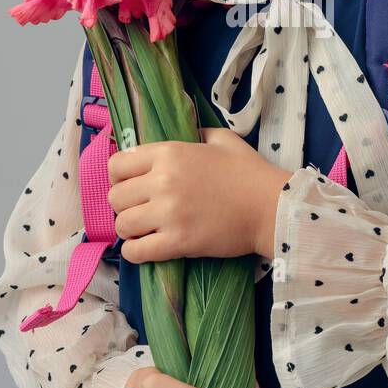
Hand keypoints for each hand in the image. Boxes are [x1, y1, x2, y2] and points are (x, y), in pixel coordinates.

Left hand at [107, 127, 292, 263]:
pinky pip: (135, 251)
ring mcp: (169, 212)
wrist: (272, 207)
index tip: (132, 186)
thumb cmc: (249, 172)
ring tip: (146, 230)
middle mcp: (163, 180)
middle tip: (142, 210)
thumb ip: (194, 135)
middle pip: (116, 197)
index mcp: (169, 152)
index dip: (120, 178)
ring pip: (122, 224)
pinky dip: (136, 252)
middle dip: (125, 205)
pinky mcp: (178, 242)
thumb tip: (180, 138)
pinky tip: (146, 248)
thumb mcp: (221, 139)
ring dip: (131, 229)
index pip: (116, 165)